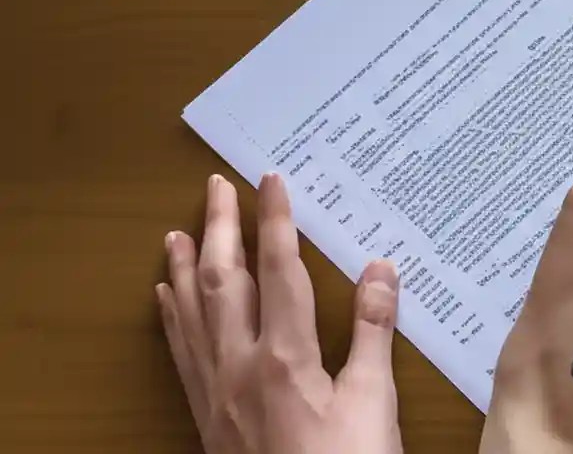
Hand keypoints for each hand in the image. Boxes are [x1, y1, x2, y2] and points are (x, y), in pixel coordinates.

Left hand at [157, 173, 403, 453]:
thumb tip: (381, 270)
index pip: (278, 271)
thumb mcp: (374, 401)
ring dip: (186, 267)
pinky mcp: (206, 414)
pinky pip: (181, 352)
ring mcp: (216, 390)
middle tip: (217, 186)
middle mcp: (240, 365)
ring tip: (180, 231)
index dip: (275, 221)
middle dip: (221, 228)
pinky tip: (169, 298)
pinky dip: (173, 317)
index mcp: (285, 356)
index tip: (271, 181)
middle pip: (225, 281)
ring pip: (193, 313)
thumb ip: (373, 332)